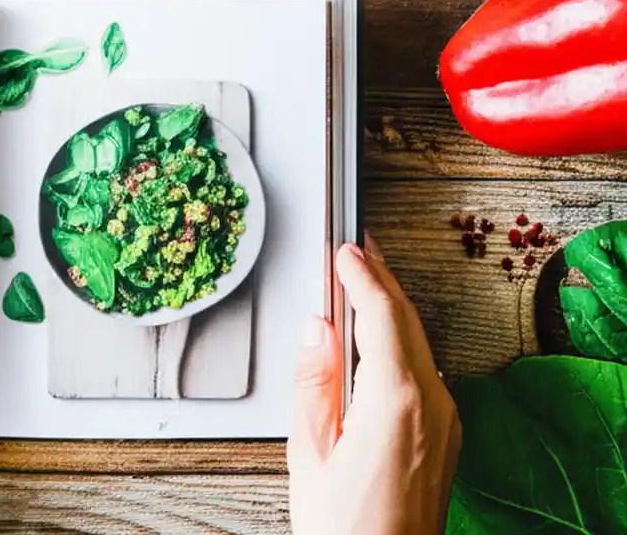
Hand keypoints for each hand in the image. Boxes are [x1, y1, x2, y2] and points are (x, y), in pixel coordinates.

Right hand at [288, 238, 460, 534]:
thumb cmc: (344, 527)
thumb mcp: (310, 452)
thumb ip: (313, 382)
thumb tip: (314, 329)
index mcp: (395, 402)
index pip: (381, 317)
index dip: (362, 276)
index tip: (346, 250)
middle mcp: (432, 406)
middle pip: (409, 322)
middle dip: (382, 280)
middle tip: (358, 249)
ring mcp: (446, 421)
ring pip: (421, 344)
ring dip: (393, 308)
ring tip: (366, 282)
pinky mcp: (446, 436)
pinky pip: (426, 370)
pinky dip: (401, 340)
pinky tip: (380, 337)